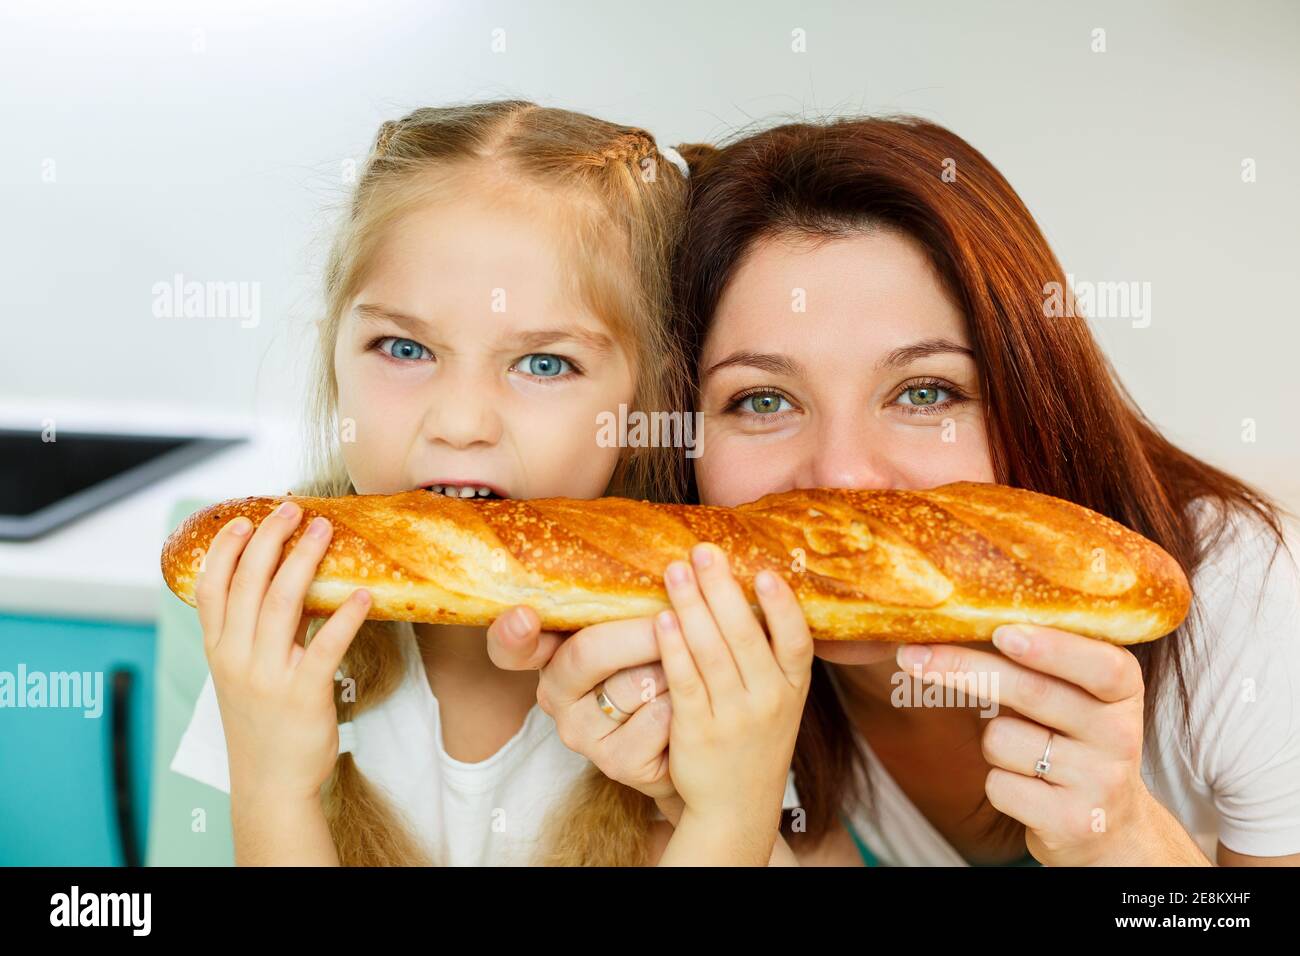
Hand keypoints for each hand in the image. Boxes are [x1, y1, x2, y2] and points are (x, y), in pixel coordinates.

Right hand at [195, 500, 371, 802]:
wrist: (270, 784)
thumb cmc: (262, 725)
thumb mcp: (241, 676)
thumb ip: (250, 635)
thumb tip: (279, 586)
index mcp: (219, 651)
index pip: (211, 589)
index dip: (225, 550)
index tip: (244, 519)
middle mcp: (237, 658)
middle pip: (248, 584)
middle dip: (270, 540)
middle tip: (292, 508)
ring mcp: (268, 676)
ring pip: (282, 604)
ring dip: (304, 561)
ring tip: (324, 530)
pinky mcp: (303, 694)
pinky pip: (326, 646)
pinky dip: (345, 617)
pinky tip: (363, 595)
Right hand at [487, 606, 675, 800]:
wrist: (692, 731)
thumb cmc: (658, 661)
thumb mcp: (635, 621)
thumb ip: (624, 594)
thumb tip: (641, 545)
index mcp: (549, 653)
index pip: (510, 646)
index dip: (511, 633)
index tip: (525, 616)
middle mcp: (555, 693)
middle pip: (586, 652)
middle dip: (640, 631)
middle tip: (677, 614)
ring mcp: (581, 732)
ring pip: (628, 684)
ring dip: (671, 666)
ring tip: (693, 659)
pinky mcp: (616, 762)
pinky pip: (655, 718)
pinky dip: (682, 703)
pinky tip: (691, 699)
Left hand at [656, 543, 812, 852]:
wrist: (737, 807)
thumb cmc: (755, 740)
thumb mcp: (780, 700)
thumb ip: (770, 654)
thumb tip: (751, 585)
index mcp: (793, 688)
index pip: (796, 642)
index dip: (782, 606)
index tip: (767, 570)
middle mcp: (769, 701)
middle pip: (745, 636)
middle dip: (722, 589)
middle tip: (703, 550)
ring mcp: (734, 717)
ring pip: (712, 653)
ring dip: (692, 607)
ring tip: (675, 571)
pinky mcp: (699, 731)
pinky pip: (686, 682)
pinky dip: (673, 648)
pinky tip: (662, 619)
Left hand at [897, 625, 1209, 865]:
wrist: (1109, 826)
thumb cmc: (1073, 741)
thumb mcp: (1075, 697)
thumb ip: (1036, 661)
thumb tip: (951, 621)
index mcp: (1122, 692)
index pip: (1101, 664)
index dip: (1052, 648)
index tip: (1002, 632)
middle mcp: (1120, 734)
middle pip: (1033, 692)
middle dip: (963, 668)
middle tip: (911, 656)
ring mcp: (1099, 782)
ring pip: (1003, 739)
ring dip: (990, 741)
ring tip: (1023, 753)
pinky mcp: (1070, 822)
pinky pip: (999, 785)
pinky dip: (997, 782)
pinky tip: (1026, 788)